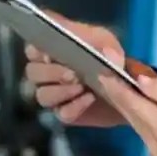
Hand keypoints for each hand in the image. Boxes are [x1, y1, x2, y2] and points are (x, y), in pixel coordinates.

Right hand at [23, 12, 125, 127]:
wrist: (125, 85)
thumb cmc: (108, 56)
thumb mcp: (108, 42)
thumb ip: (105, 43)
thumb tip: (105, 52)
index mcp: (49, 50)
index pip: (31, 49)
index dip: (37, 51)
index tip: (50, 53)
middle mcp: (46, 73)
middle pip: (33, 73)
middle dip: (51, 73)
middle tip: (72, 73)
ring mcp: (54, 95)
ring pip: (43, 95)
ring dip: (61, 91)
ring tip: (81, 86)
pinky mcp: (66, 113)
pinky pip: (62, 113)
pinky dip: (75, 106)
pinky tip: (89, 98)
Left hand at [100, 74, 156, 155]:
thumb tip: (140, 80)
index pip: (131, 103)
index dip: (115, 84)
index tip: (102, 69)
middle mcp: (155, 147)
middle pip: (131, 116)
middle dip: (119, 94)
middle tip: (108, 74)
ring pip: (139, 128)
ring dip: (132, 108)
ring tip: (125, 88)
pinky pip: (149, 138)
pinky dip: (144, 122)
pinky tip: (145, 110)